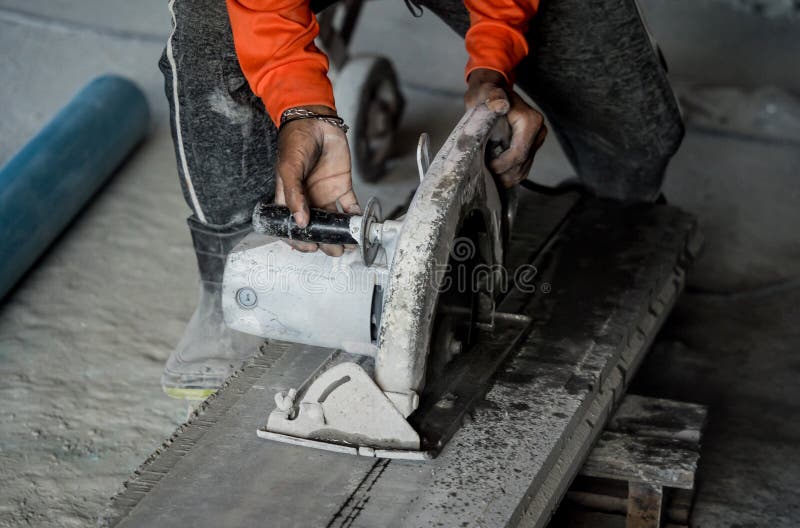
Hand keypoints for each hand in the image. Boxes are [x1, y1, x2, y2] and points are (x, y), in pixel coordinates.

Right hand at [275, 105, 359, 255]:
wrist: (315, 120)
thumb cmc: (295, 142)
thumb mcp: (288, 169)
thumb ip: (294, 196)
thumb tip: (301, 222)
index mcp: (290, 199)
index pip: (292, 225)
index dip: (300, 239)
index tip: (310, 247)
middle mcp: (308, 200)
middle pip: (316, 228)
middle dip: (325, 241)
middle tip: (335, 251)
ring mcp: (325, 195)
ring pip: (335, 222)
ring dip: (342, 234)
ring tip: (350, 245)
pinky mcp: (342, 187)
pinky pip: (350, 206)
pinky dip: (356, 217)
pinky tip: (361, 225)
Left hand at [464, 69, 546, 186]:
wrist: (491, 93)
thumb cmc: (486, 94)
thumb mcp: (486, 92)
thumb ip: (494, 98)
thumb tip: (501, 106)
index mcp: (530, 121)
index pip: (518, 153)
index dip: (501, 165)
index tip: (484, 166)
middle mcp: (538, 132)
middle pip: (521, 165)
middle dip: (502, 174)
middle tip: (482, 175)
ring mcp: (536, 141)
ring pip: (523, 170)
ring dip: (505, 178)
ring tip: (487, 176)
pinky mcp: (531, 148)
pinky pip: (522, 168)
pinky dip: (508, 175)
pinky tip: (494, 175)